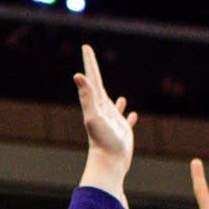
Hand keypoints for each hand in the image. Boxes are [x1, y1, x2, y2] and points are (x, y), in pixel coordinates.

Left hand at [74, 44, 136, 205]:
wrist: (109, 162)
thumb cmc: (102, 140)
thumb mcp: (93, 115)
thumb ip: (86, 95)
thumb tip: (78, 75)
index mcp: (96, 103)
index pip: (92, 78)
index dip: (90, 62)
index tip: (85, 46)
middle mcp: (103, 110)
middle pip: (99, 86)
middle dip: (95, 71)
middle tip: (91, 58)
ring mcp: (112, 121)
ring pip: (113, 105)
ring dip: (113, 98)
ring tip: (117, 94)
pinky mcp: (122, 132)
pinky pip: (125, 121)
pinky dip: (127, 115)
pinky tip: (131, 113)